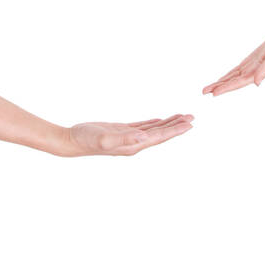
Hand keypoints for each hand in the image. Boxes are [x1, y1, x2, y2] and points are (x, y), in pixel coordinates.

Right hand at [67, 115, 193, 155]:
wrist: (72, 141)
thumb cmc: (87, 140)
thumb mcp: (105, 138)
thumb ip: (125, 138)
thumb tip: (145, 138)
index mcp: (133, 146)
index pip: (159, 138)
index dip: (175, 131)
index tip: (189, 125)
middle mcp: (134, 143)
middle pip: (160, 134)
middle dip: (176, 127)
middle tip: (191, 118)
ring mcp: (128, 137)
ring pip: (153, 130)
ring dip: (167, 124)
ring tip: (181, 117)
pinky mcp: (121, 131)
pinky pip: (142, 127)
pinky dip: (153, 123)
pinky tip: (159, 121)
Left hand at [203, 31, 264, 95]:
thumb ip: (264, 71)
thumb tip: (257, 83)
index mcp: (255, 74)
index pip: (236, 83)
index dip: (225, 88)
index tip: (214, 93)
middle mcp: (251, 73)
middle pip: (231, 82)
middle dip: (218, 87)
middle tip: (204, 91)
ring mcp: (249, 68)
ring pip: (232, 77)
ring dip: (221, 83)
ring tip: (209, 88)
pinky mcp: (249, 62)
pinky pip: (236, 71)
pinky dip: (228, 76)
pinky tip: (221, 79)